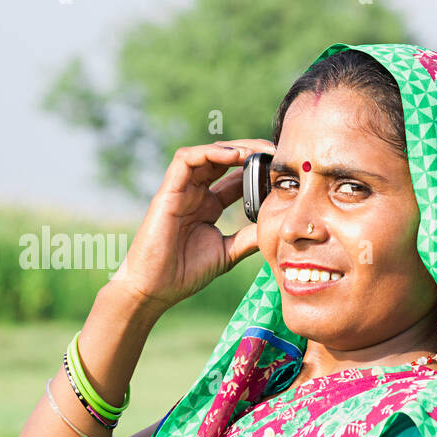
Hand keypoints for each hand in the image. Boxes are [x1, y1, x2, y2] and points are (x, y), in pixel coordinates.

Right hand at [110, 138, 276, 312]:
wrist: (154, 288)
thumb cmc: (185, 272)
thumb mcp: (228, 251)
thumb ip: (249, 237)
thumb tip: (276, 226)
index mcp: (209, 206)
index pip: (235, 178)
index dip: (257, 170)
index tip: (281, 170)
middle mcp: (195, 194)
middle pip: (223, 159)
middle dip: (250, 151)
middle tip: (276, 152)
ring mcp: (181, 191)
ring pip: (206, 154)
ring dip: (233, 148)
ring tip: (258, 151)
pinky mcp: (167, 192)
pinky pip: (185, 160)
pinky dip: (209, 153)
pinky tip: (234, 156)